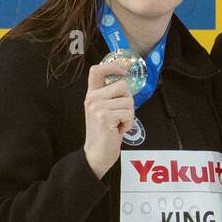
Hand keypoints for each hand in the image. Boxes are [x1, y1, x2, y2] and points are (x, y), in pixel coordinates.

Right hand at [83, 60, 135, 177]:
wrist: (97, 154)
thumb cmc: (105, 133)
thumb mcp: (104, 110)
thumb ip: (111, 96)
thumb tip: (126, 83)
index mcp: (92, 95)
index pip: (96, 70)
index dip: (112, 66)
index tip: (123, 72)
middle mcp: (92, 99)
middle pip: (123, 85)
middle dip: (129, 101)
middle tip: (121, 115)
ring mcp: (98, 107)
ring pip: (128, 101)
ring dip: (129, 115)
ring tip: (118, 124)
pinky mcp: (105, 117)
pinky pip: (129, 113)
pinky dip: (129, 123)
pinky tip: (119, 130)